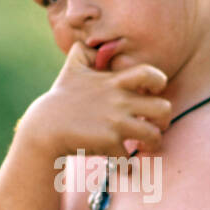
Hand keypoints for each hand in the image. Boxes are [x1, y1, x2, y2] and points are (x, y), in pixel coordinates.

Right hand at [25, 40, 171, 158]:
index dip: (158, 82)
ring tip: (145, 146)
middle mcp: (120, 101)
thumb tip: (89, 42)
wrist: (45, 127)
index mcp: (115, 82)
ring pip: (154, 135)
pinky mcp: (108, 143)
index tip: (152, 93)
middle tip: (155, 125)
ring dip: (153, 143)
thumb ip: (84, 53)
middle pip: (163, 108)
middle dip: (163, 120)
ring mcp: (116, 122)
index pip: (151, 73)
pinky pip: (129, 159)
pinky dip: (128, 167)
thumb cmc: (60, 98)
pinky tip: (125, 167)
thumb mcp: (72, 68)